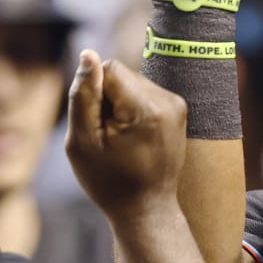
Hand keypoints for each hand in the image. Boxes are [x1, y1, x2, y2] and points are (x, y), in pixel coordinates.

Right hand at [66, 50, 187, 222]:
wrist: (146, 208)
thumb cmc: (109, 181)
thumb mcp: (83, 141)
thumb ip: (83, 95)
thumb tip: (87, 55)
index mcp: (147, 108)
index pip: (108, 68)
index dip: (93, 93)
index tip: (97, 125)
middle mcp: (168, 101)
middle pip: (121, 74)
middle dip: (107, 98)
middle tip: (108, 136)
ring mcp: (177, 105)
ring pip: (131, 83)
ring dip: (119, 104)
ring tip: (121, 140)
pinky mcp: (178, 109)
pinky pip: (144, 94)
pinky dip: (132, 110)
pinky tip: (133, 138)